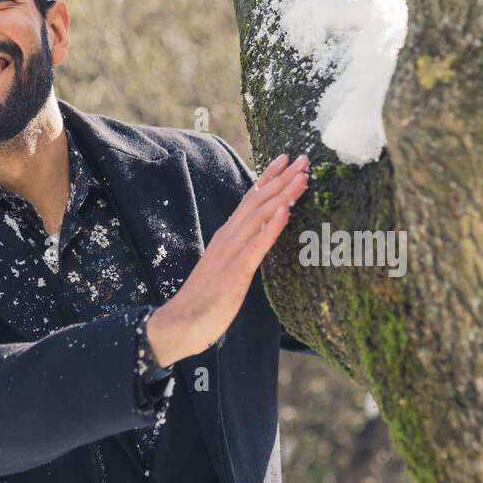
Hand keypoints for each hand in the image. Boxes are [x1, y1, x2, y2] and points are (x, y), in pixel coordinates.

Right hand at [145, 152, 308, 366]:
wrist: (179, 324)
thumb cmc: (203, 301)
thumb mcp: (226, 268)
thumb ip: (240, 251)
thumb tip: (256, 240)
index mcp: (227, 236)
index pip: (250, 200)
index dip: (268, 178)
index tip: (285, 159)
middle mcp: (229, 238)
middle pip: (259, 201)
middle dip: (283, 178)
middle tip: (304, 158)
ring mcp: (231, 254)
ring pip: (261, 216)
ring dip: (283, 194)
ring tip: (302, 176)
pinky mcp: (236, 273)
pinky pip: (257, 246)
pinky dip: (272, 226)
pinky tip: (286, 210)